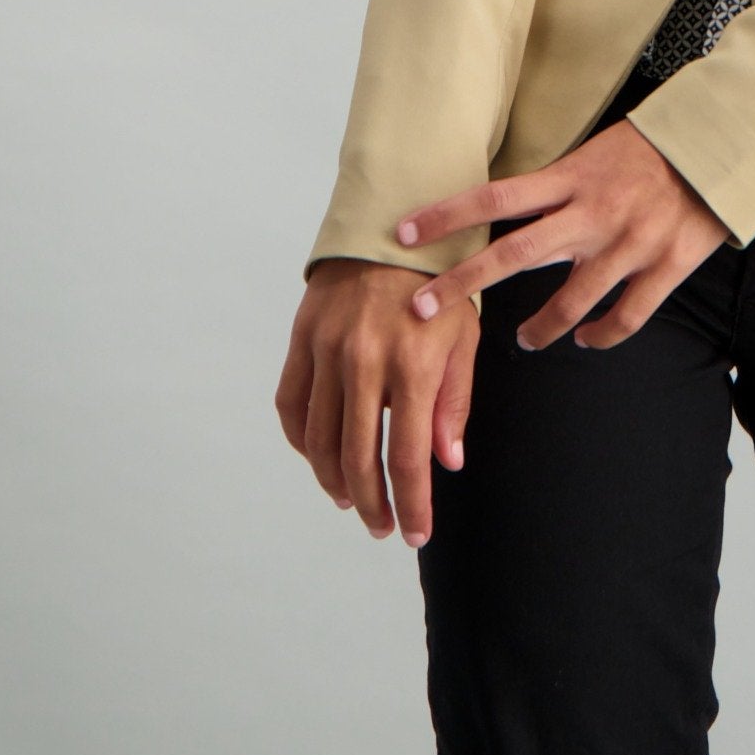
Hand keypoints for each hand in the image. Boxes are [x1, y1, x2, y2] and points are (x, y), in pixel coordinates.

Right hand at [275, 258, 478, 547]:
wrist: (394, 222)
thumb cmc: (440, 281)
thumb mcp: (464, 334)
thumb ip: (454, 400)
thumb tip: (446, 462)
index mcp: (412, 363)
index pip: (407, 456)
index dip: (411, 503)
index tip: (415, 533)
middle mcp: (364, 361)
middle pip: (358, 458)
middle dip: (373, 503)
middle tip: (383, 526)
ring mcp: (327, 351)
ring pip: (319, 441)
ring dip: (334, 481)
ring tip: (353, 500)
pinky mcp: (301, 339)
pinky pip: (291, 406)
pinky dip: (302, 442)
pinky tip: (321, 458)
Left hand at [395, 118, 731, 351]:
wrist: (725, 141)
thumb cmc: (657, 145)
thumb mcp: (599, 149)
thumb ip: (560, 182)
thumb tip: (512, 206)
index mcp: (574, 176)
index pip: (496, 196)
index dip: (446, 215)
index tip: (401, 231)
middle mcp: (595, 211)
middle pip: (515, 254)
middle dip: (462, 283)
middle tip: (421, 308)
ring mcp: (630, 243)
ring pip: (571, 301)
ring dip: (540, 329)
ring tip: (524, 340)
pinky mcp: (667, 266)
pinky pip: (626, 316)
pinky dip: (601, 335)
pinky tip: (588, 338)